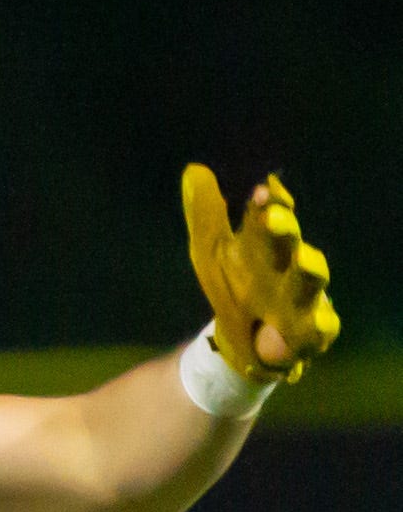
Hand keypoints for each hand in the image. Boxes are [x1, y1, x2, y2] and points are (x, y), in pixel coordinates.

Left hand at [182, 168, 338, 382]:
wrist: (239, 341)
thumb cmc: (234, 286)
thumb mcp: (211, 252)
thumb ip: (206, 216)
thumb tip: (192, 170)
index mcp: (265, 244)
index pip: (271, 216)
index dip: (270, 203)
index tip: (261, 190)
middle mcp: (288, 265)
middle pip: (291, 244)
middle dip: (284, 231)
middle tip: (272, 218)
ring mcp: (302, 297)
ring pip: (311, 280)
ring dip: (308, 270)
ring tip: (302, 260)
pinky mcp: (311, 331)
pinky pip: (320, 327)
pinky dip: (317, 325)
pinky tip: (310, 322)